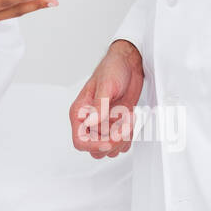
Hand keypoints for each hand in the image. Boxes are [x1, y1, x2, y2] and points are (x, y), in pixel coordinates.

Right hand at [69, 40, 144, 158]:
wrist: (129, 62)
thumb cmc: (113, 67)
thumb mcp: (106, 86)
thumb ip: (99, 107)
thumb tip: (90, 123)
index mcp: (81, 111)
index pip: (80, 140)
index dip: (94, 145)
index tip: (108, 142)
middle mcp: (90, 120)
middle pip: (95, 148)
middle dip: (112, 141)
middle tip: (123, 127)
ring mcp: (103, 123)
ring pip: (109, 148)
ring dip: (122, 139)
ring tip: (128, 120)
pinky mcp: (116, 124)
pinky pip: (121, 142)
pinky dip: (128, 137)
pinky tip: (130, 121)